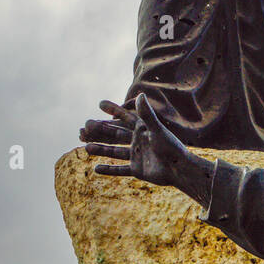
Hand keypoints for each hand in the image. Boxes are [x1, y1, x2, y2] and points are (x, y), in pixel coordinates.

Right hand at [83, 94, 213, 190]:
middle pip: (116, 135)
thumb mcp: (157, 130)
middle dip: (101, 131)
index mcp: (143, 129)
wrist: (179, 170)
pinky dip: (109, 169)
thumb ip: (147, 113)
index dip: (114, 110)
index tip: (100, 103)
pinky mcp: (137, 170)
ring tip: (86, 147)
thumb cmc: (171, 148)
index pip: (125, 117)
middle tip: (85, 126)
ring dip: (101, 149)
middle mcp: (138, 141)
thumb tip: (140, 94)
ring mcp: (137, 155)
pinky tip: (96, 168)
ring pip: (114, 152)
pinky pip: (120, 169)